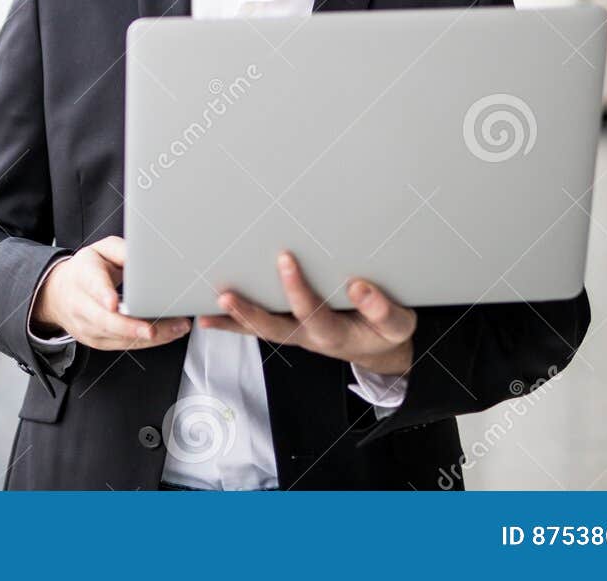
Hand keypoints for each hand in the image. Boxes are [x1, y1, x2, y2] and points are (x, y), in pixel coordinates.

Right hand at [30, 236, 191, 350]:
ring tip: (176, 328)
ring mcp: (87, 327)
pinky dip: (145, 341)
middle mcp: (81, 305)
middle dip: (130, 327)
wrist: (58, 293)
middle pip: (104, 320)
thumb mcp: (100, 250)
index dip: (103, 295)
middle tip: (154, 329)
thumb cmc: (85, 271)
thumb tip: (142, 256)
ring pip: (117, 337)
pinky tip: (166, 335)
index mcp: (83, 276)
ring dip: (148, 336)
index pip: (91, 286)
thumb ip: (120, 250)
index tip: (113, 303)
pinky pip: (122, 345)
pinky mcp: (97, 341)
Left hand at [197, 251, 415, 374]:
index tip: (286, 259)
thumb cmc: (386, 330)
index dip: (297, 290)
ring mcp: (296, 334)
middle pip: (274, 328)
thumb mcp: (398, 324)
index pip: (312, 313)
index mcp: (335, 334)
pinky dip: (233, 323)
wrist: (382, 347)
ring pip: (260, 330)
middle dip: (250, 311)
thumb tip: (359, 287)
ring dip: (234, 320)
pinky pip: (257, 328)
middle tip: (226, 295)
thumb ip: (383, 310)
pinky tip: (209, 315)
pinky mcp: (289, 327)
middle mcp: (309, 337)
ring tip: (208, 308)